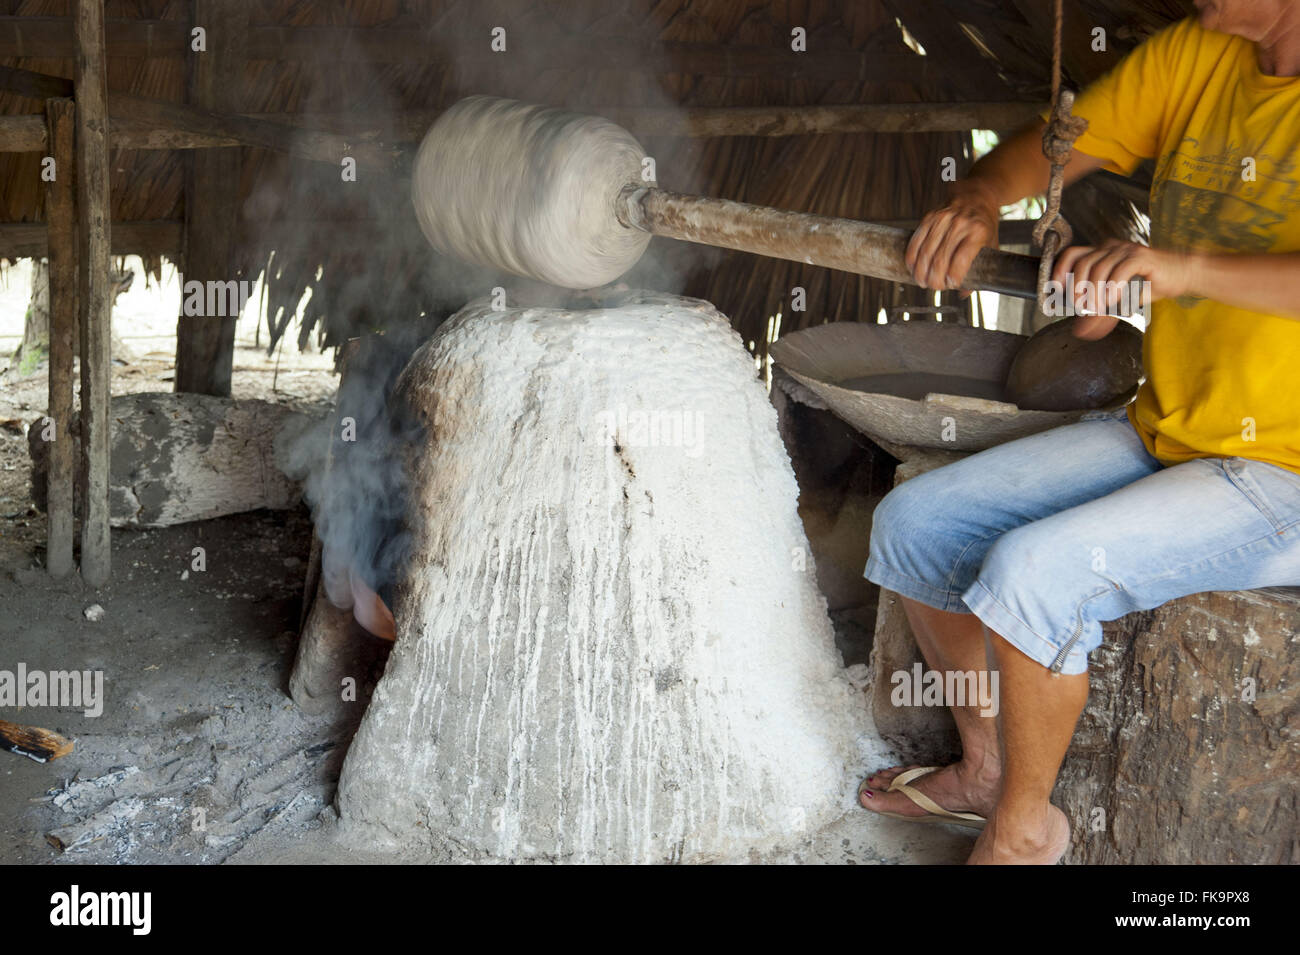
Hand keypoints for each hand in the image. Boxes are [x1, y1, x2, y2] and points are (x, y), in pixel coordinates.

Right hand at [905, 182, 999, 294]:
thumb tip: (963, 293)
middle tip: (933, 287)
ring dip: (920, 270)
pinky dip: (912, 256)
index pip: (961, 258)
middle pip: (941, 258)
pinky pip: (917, 239)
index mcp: (978, 232)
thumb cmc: (984, 223)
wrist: (976, 194)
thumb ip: (981, 268)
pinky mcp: (930, 216)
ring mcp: (943, 219)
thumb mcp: (991, 244)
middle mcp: (960, 224)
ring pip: (926, 251)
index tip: (949, 285)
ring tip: (921, 281)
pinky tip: (912, 267)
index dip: (953, 276)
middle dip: (934, 278)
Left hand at [1051, 238, 1193, 338]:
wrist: (1182, 275)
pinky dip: (1113, 285)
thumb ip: (1099, 311)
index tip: (1057, 289)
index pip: (1072, 254)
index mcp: (1100, 253)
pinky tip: (1113, 299)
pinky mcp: (1141, 256)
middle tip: (1080, 307)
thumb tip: (1080, 331)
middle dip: (1078, 287)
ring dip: (1095, 292)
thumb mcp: (1118, 299)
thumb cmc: (1148, 284)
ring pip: (1100, 268)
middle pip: (1083, 263)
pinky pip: (1121, 269)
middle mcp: (1110, 248)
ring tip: (1098, 308)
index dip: (1060, 269)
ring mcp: (1125, 250)